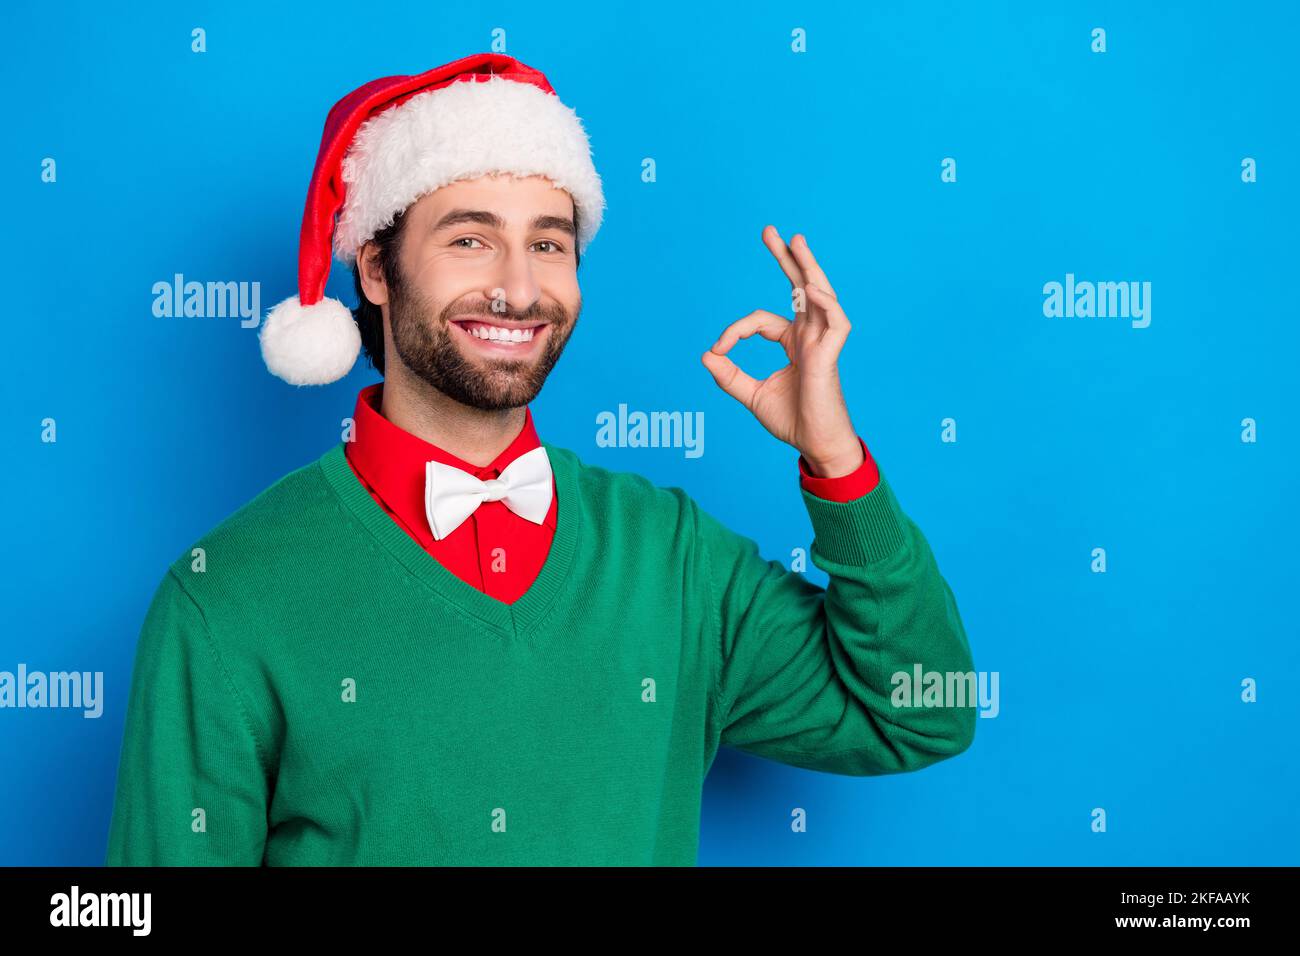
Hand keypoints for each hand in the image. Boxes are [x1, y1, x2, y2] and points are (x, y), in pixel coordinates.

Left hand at [701, 225, 864, 477]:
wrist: (814, 445)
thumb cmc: (793, 420)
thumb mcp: (752, 395)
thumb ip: (730, 376)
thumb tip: (706, 354)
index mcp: (793, 343)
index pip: (761, 320)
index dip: (735, 331)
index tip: (718, 350)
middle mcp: (809, 337)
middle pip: (800, 288)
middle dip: (787, 259)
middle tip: (771, 231)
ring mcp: (823, 344)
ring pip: (820, 295)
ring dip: (809, 266)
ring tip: (796, 239)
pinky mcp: (832, 356)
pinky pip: (835, 322)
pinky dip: (825, 303)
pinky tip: (810, 287)